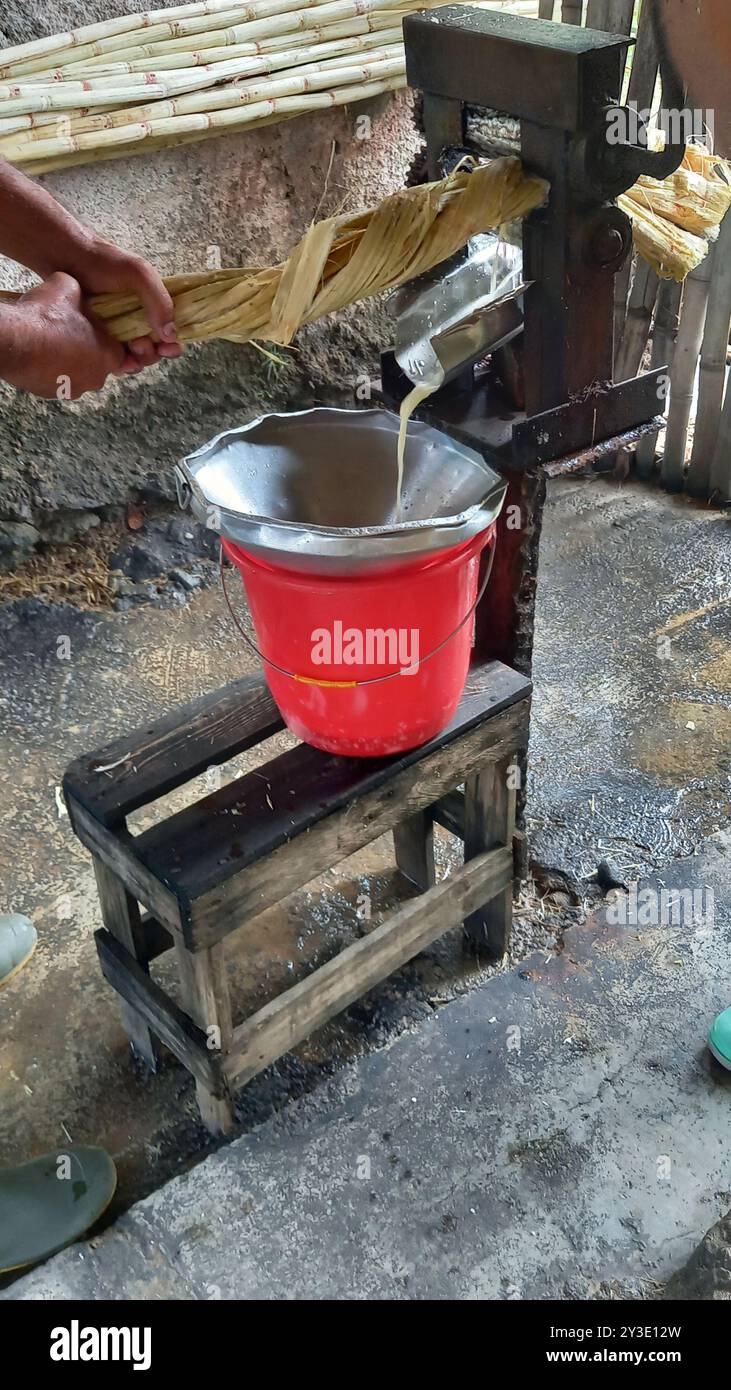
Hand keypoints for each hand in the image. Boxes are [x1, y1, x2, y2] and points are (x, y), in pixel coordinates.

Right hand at [0, 273, 131, 399]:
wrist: (14, 340)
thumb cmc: (47, 315)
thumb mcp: (71, 287)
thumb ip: (84, 295)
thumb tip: (80, 293)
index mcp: (110, 355)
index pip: (121, 351)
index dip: (107, 337)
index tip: (95, 328)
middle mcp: (97, 378)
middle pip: (99, 363)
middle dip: (89, 350)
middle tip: (72, 332)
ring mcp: (74, 389)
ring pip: (79, 373)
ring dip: (70, 361)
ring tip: (54, 342)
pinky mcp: (53, 394)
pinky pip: (59, 381)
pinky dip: (53, 370)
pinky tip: (42, 353)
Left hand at [73, 236, 182, 370]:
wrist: (64, 258)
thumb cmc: (103, 262)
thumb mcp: (138, 274)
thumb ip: (158, 300)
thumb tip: (171, 334)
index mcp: (151, 307)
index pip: (169, 334)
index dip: (171, 345)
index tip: (167, 348)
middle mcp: (136, 322)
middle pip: (153, 351)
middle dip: (151, 354)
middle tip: (138, 344)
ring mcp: (116, 333)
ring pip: (134, 359)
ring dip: (136, 362)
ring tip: (128, 352)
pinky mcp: (98, 340)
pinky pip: (113, 361)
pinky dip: (118, 365)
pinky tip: (114, 362)